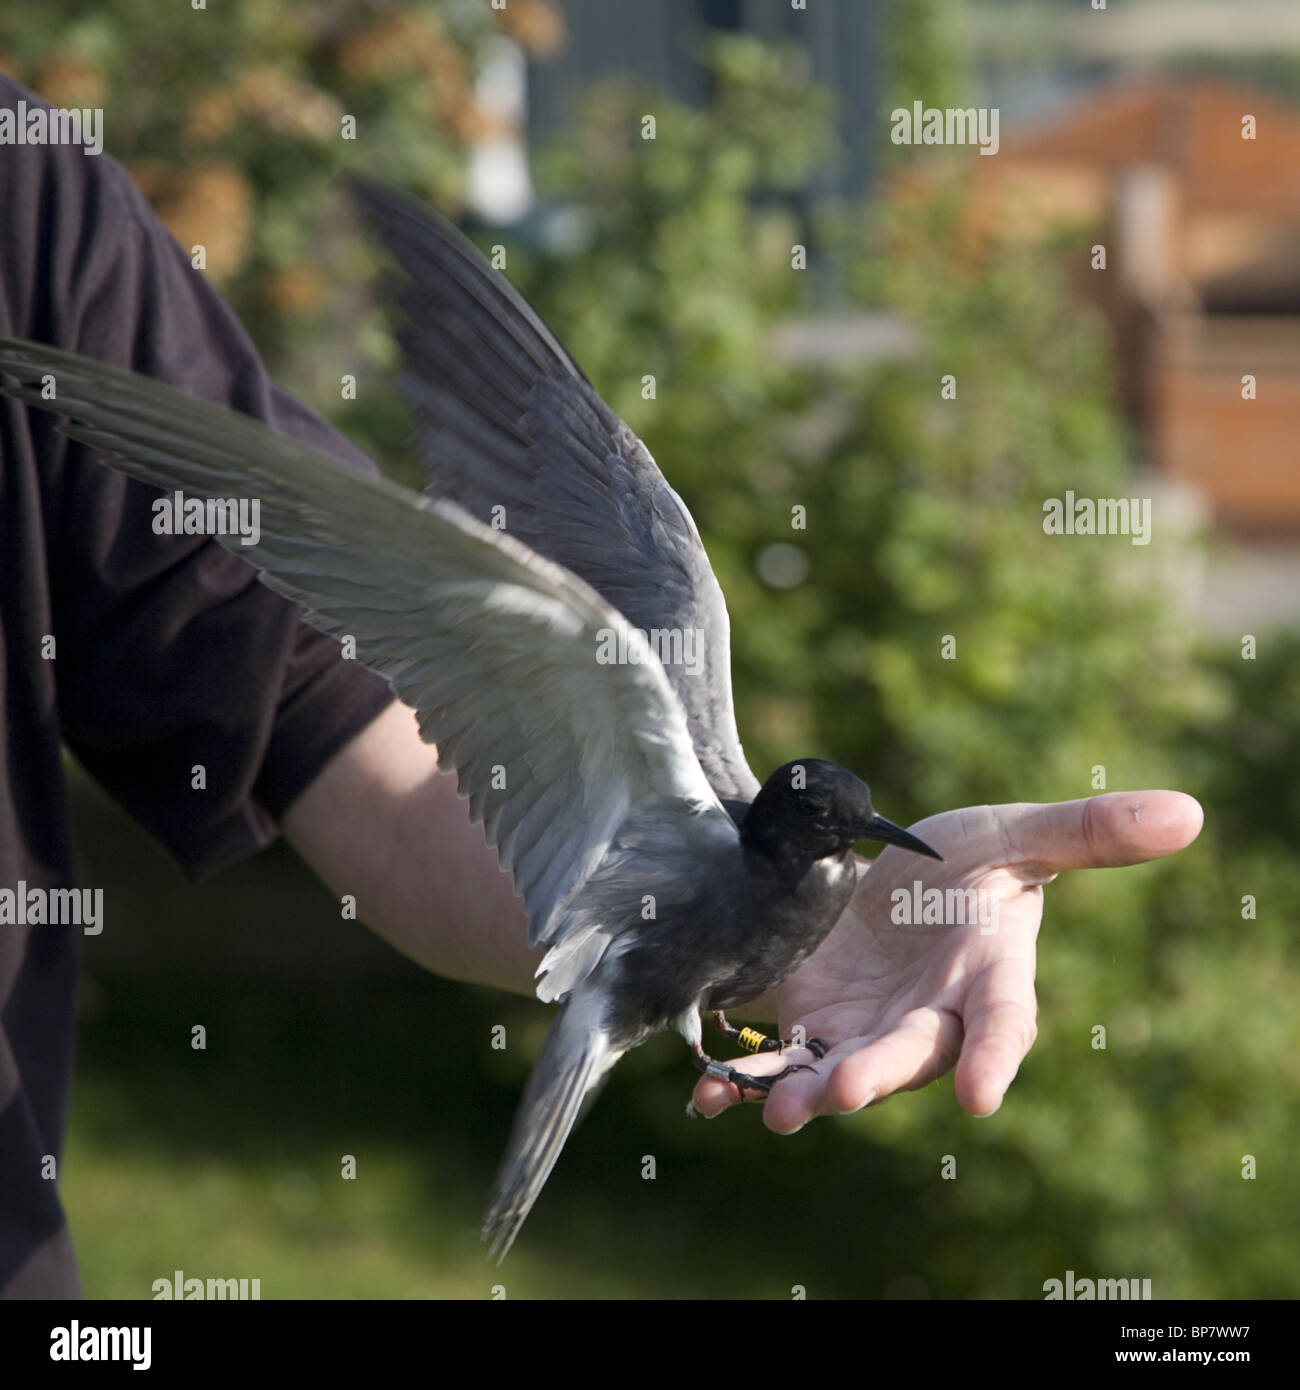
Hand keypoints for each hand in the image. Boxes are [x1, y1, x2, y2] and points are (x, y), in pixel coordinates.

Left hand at [690, 790, 1202, 1130]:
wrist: (891, 877)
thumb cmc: (969, 862)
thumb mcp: (1018, 836)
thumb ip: (1085, 832)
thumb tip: (1189, 813)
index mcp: (987, 980)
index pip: (1003, 1025)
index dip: (994, 1058)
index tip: (980, 1095)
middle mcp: (926, 1019)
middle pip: (906, 1057)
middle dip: (876, 1075)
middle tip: (845, 1093)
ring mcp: (861, 1025)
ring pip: (834, 1070)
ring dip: (802, 1091)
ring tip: (773, 1109)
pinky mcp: (803, 1015)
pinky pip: (771, 1054)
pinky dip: (738, 1075)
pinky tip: (706, 1090)